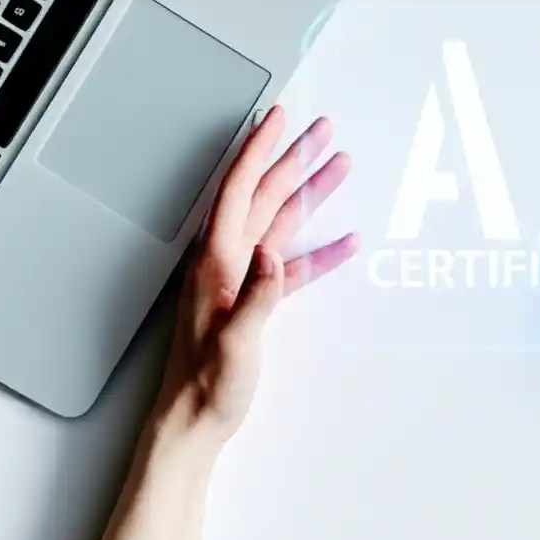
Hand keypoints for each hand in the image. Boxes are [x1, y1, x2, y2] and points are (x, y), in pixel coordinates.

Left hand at [154, 106, 358, 444]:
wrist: (194, 421)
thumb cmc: (205, 386)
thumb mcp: (234, 342)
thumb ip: (258, 296)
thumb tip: (274, 255)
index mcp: (216, 262)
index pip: (238, 190)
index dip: (258, 150)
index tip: (278, 118)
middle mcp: (226, 261)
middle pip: (264, 195)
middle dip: (293, 158)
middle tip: (323, 130)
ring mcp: (242, 279)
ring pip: (280, 222)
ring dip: (309, 193)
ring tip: (339, 166)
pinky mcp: (256, 300)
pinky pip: (293, 264)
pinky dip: (319, 250)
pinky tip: (345, 241)